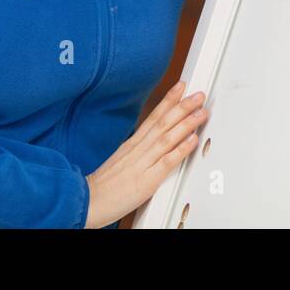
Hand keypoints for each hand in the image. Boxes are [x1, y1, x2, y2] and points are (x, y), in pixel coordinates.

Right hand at [83, 80, 208, 228]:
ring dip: (187, 123)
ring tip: (202, 112)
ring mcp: (143, 164)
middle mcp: (138, 149)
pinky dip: (181, 149)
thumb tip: (156, 139)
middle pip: (163, 123)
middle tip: (199, 95)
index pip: (153, 116)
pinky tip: (192, 140)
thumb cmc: (105, 184)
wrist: (87, 202)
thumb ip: (139, 148)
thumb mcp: (122, 158)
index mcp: (132, 144)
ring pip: (167, 138)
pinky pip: (166, 162)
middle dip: (182, 107)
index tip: (181, 87)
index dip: (168, 100)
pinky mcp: (146, 181)